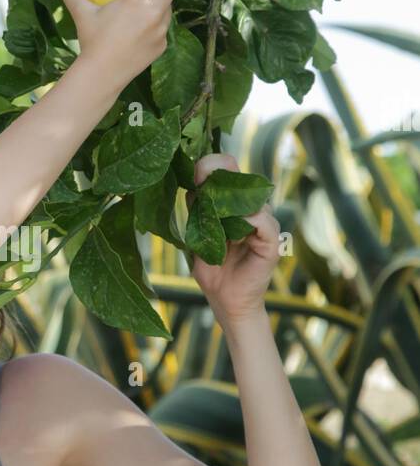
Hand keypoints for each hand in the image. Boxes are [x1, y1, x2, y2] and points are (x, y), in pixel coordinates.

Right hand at [63, 0, 175, 85]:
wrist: (102, 74)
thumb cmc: (91, 41)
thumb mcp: (80, 14)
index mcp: (134, 0)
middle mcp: (152, 13)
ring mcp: (160, 31)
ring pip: (168, 9)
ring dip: (161, 1)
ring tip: (151, 1)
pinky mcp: (161, 46)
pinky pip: (162, 29)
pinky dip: (156, 23)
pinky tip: (146, 26)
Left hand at [186, 153, 280, 325]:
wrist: (225, 300)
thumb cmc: (212, 268)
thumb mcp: (198, 234)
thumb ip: (199, 211)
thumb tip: (193, 185)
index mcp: (235, 206)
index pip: (231, 172)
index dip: (215, 165)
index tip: (198, 170)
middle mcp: (252, 211)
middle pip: (243, 180)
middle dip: (221, 175)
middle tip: (202, 177)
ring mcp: (264, 225)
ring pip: (254, 199)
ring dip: (232, 200)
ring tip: (214, 210)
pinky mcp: (271, 242)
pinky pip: (264, 222)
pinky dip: (250, 219)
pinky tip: (236, 223)